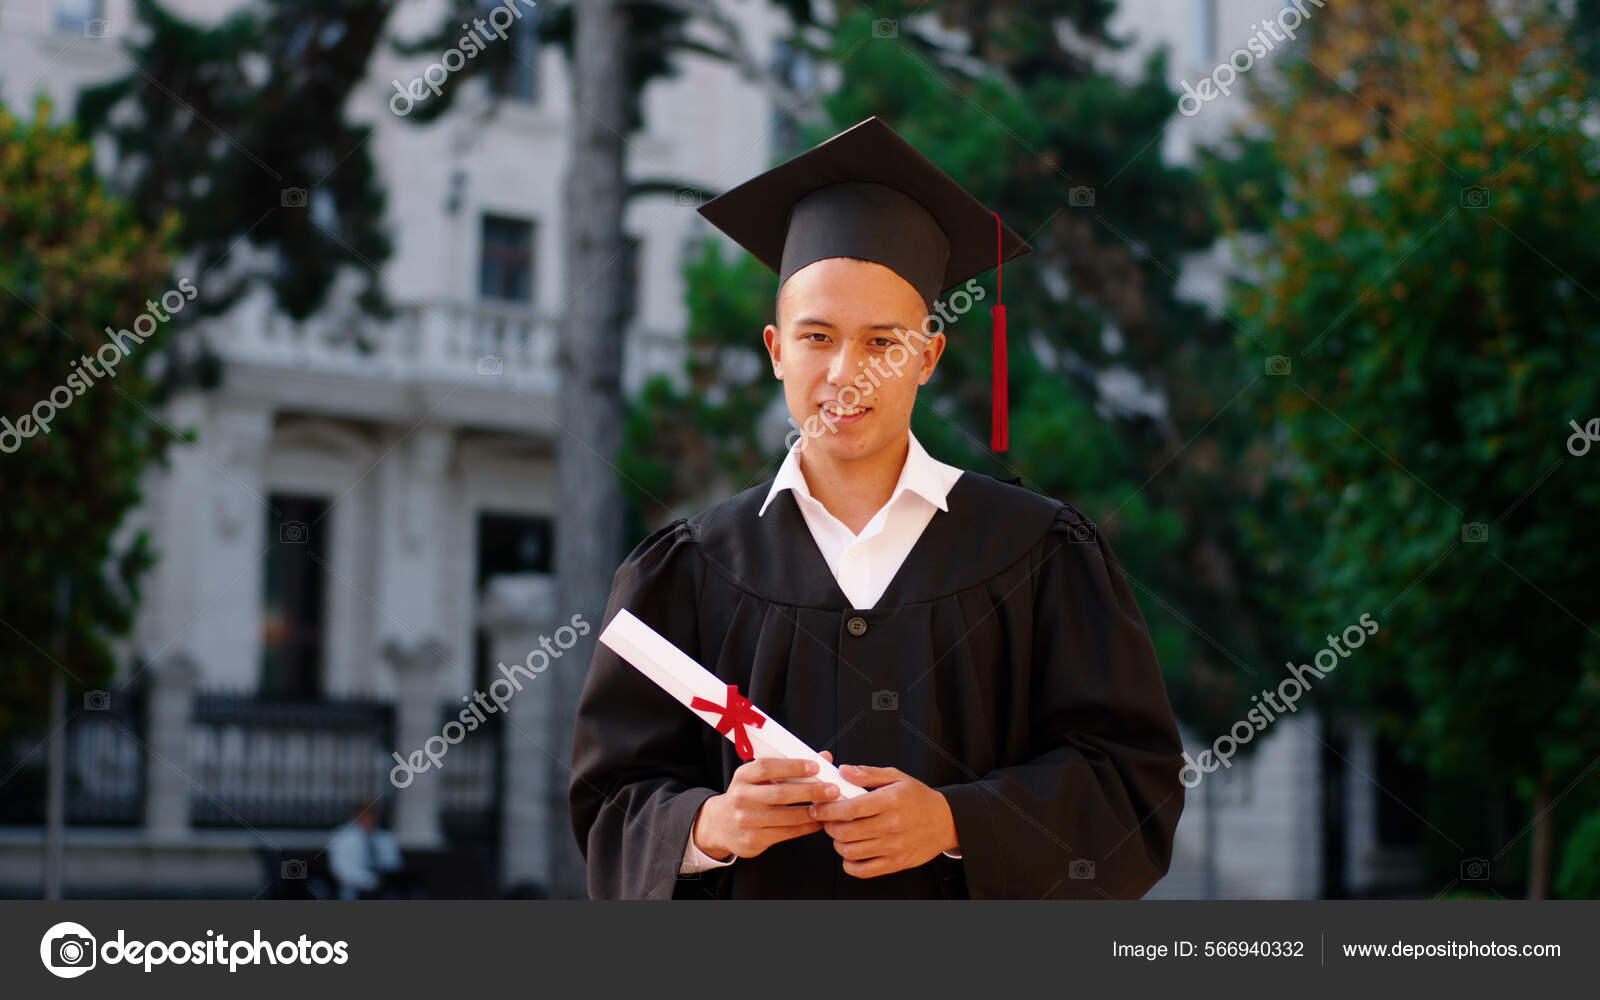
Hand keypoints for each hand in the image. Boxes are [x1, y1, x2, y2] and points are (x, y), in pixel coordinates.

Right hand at [692, 753, 839, 860]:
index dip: (793, 766)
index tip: (816, 767)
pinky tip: (818, 822)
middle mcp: (741, 797)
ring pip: (786, 816)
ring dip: (812, 812)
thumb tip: (825, 757)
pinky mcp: (753, 839)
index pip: (767, 767)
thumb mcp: (761, 778)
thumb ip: (792, 767)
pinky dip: (806, 828)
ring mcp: (746, 820)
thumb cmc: (749, 795)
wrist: (721, 824)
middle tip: (832, 789)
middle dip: (810, 791)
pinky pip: (786, 833)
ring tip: (831, 807)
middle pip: (780, 793)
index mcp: (743, 776)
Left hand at [807, 764, 958, 878]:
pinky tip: (851, 852)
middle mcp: (891, 825)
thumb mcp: (896, 777)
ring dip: (837, 843)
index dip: (827, 809)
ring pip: (850, 851)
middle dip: (828, 825)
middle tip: (827, 819)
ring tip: (840, 833)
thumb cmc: (919, 798)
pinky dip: (849, 863)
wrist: (945, 821)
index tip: (818, 807)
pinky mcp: (895, 864)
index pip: (850, 808)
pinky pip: (863, 870)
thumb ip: (868, 774)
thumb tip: (843, 771)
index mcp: (890, 801)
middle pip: (845, 831)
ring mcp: (893, 847)